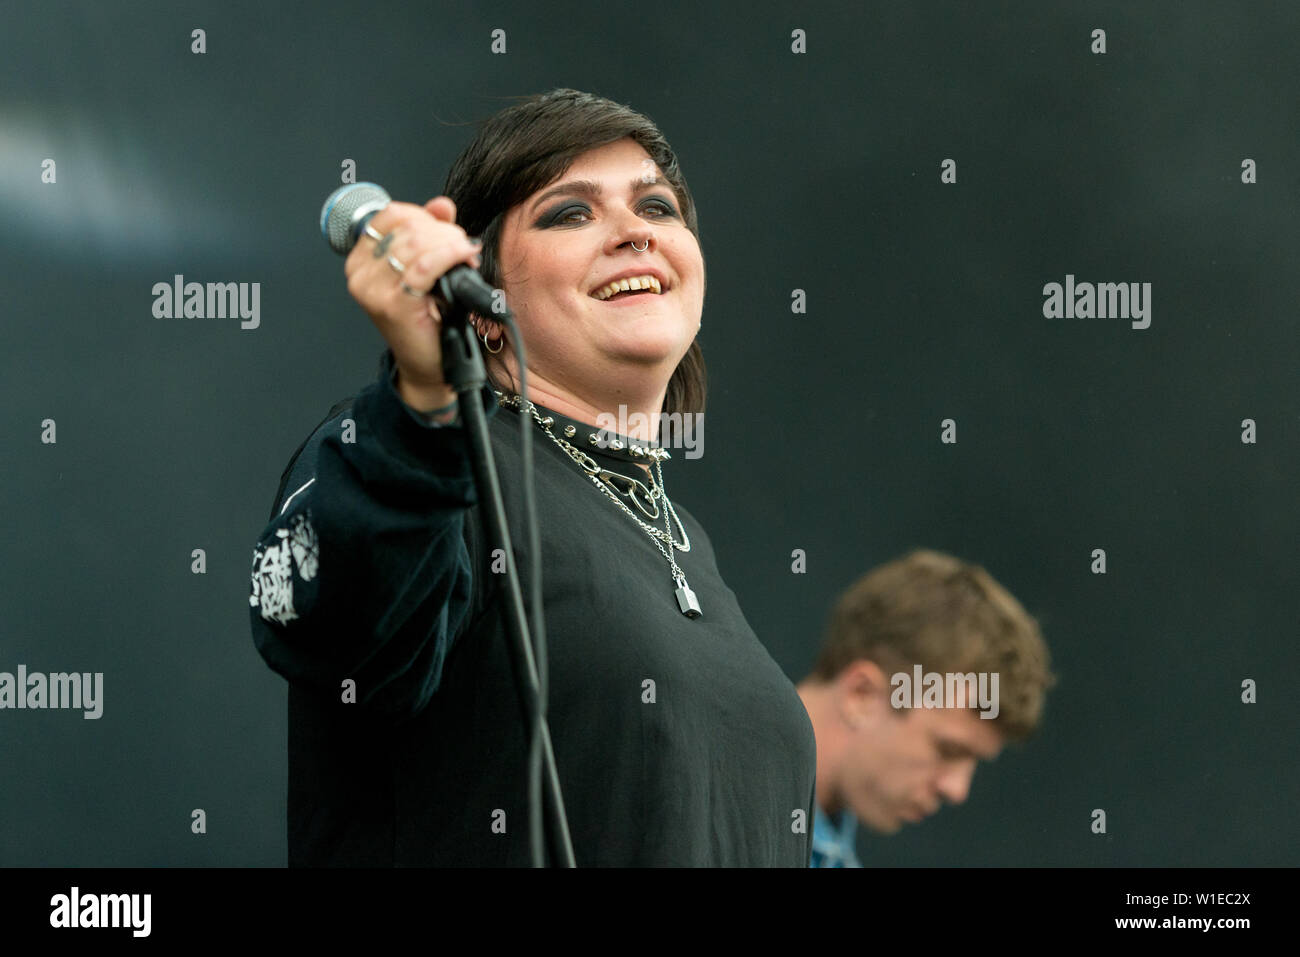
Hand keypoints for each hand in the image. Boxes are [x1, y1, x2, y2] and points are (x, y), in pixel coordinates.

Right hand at [343, 196, 482, 409]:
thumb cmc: (427, 319)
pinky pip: (426, 266)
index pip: (391, 214)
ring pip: (418, 242)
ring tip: (466, 257)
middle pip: (407, 226)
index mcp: (361, 259)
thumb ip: (430, 232)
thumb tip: (442, 204)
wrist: (428, 363)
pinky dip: (451, 255)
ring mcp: (373, 290)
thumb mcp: (426, 267)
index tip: (446, 231)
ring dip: (451, 243)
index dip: (425, 215)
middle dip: (443, 231)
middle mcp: (360, 273)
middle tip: (462, 247)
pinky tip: (466, 257)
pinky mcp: (394, 304)